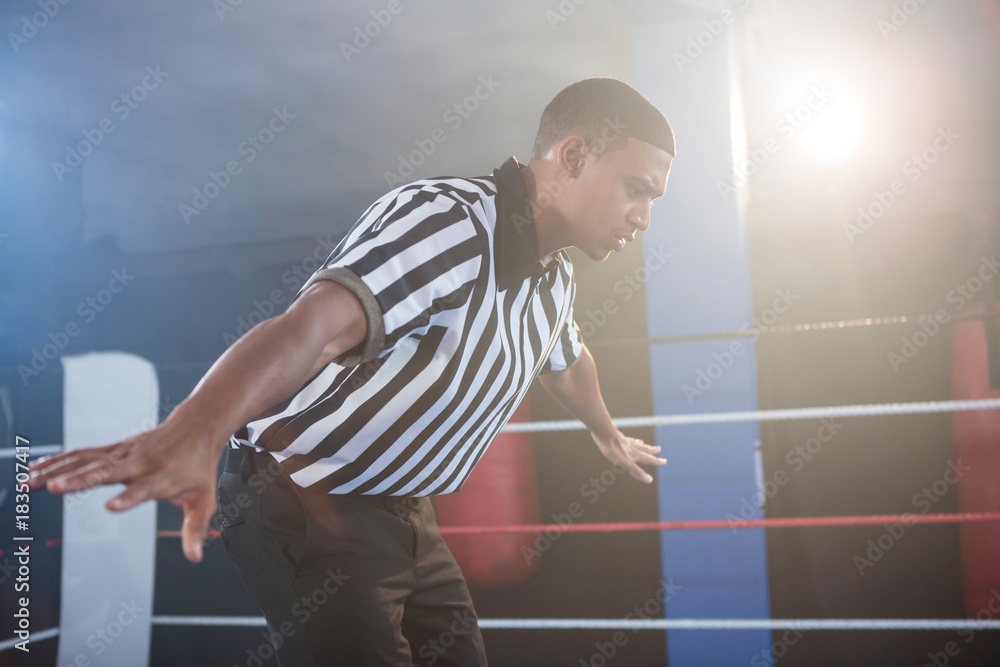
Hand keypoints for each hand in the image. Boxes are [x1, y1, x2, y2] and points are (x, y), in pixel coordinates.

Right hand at [28, 416, 223, 562]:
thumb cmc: (199, 468)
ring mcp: (124, 454)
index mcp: (161, 478)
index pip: (143, 490)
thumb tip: (195, 557)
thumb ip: (195, 529)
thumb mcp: (204, 500)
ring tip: (30, 482)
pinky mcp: (114, 449)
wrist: (197, 429)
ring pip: (87, 461)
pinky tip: (35, 469)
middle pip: (107, 472)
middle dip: (80, 480)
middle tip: (54, 488)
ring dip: (57, 470)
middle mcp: (140, 463)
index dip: (129, 498)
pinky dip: (58, 460)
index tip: (111, 506)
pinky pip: (82, 454)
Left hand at [590, 429, 666, 483]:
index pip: (648, 459)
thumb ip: (636, 471)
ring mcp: (624, 442)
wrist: (603, 433)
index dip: (656, 462)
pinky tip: (627, 438)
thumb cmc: (613, 449)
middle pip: (643, 450)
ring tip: (644, 443)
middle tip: (659, 449)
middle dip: (651, 452)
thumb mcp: (625, 463)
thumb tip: (649, 480)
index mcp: (634, 455)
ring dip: (641, 445)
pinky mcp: (616, 437)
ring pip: (635, 443)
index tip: (664, 461)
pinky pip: (625, 439)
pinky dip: (628, 440)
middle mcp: (631, 448)